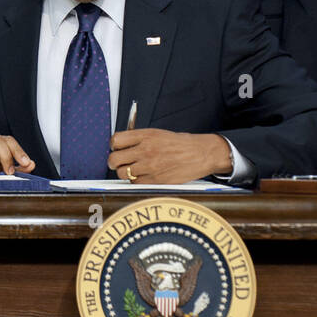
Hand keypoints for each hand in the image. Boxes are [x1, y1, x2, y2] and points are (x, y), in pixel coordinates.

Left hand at [107, 129, 231, 183]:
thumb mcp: (160, 134)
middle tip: (119, 163)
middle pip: (114, 159)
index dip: (114, 146)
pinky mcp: (155, 180)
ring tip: (134, 170)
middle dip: (114, 162)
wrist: (202, 154)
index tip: (117, 148)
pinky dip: (137, 181)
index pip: (116, 140)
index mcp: (146, 135)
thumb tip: (123, 145)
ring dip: (125, 173)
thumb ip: (140, 139)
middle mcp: (146, 150)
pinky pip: (135, 183)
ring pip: (122, 173)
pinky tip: (144, 176)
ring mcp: (150, 166)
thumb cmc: (183, 144)